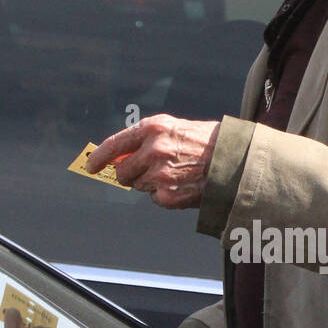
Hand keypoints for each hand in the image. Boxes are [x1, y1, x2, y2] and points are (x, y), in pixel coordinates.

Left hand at [87, 114, 219, 208]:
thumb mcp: (173, 129)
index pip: (115, 145)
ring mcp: (159, 174)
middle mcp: (153, 149)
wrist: (235, 161)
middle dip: (130, 174)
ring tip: (175, 174)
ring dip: (151, 184)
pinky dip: (165, 196)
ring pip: (139, 186)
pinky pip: (155, 199)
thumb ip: (145, 139)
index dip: (100, 158)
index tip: (92, 166)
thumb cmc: (206, 143)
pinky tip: (182, 185)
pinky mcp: (168, 195)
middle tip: (149, 171)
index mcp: (152, 128)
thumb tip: (118, 157)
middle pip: (122, 171)